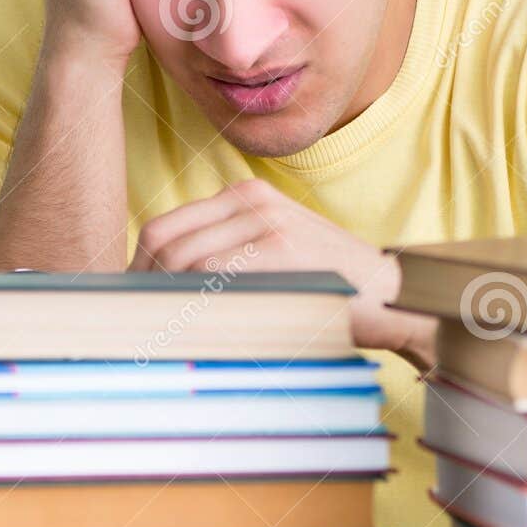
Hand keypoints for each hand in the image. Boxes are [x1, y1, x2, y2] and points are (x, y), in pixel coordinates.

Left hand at [130, 179, 437, 363]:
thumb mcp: (277, 253)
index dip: (137, 269)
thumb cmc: (331, 287)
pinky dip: (193, 302)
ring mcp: (267, 220)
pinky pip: (211, 274)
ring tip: (164, 330)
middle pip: (162, 240)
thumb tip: (158, 287)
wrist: (393, 295)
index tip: (133, 306)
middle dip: (140, 285)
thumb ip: (228, 255)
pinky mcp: (280, 247)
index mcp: (247, 195)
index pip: (163, 228)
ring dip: (165, 298)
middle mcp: (252, 198)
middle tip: (137, 324)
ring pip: (181, 259)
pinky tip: (196, 327)